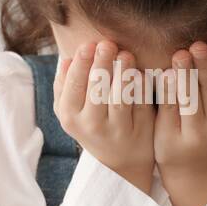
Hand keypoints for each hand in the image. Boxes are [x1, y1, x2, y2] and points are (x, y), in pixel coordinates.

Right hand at [53, 41, 155, 194]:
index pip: (74, 86)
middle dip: (102, 64)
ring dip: (123, 73)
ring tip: (125, 54)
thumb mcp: (71, 111)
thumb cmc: (92, 124)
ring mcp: (117, 131)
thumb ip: (64, 86)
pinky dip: (142, 88)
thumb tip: (65, 59)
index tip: (89, 44)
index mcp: (70, 117)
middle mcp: (92, 126)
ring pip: (121, 98)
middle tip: (107, 44)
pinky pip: (142, 106)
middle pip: (97, 90)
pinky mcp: (140, 132)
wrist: (120, 162)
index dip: (82, 63)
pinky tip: (142, 73)